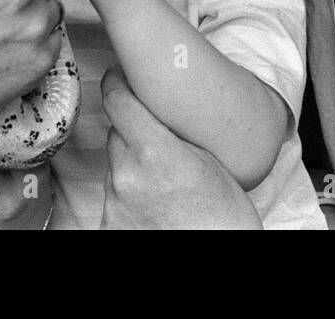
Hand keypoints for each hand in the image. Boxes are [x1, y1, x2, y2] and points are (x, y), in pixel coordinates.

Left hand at [99, 66, 260, 229]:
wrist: (221, 256)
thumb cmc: (226, 217)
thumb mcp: (209, 161)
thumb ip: (175, 135)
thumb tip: (158, 113)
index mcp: (154, 150)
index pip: (118, 101)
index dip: (116, 84)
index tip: (116, 77)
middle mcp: (126, 175)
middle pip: (117, 136)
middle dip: (133, 135)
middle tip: (159, 145)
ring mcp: (114, 203)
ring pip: (115, 168)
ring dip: (131, 168)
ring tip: (164, 186)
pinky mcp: (108, 226)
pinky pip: (113, 198)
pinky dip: (128, 198)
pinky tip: (154, 208)